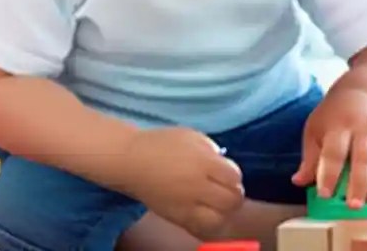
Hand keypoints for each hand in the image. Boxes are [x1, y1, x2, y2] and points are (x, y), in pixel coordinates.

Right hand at [123, 127, 244, 238]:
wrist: (132, 161)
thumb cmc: (163, 144)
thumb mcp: (193, 137)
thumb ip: (213, 152)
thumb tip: (226, 168)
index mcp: (203, 163)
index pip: (234, 177)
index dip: (234, 175)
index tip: (226, 172)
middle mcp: (197, 186)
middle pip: (231, 200)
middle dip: (234, 194)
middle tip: (226, 189)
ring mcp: (186, 205)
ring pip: (219, 220)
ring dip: (223, 212)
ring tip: (216, 203)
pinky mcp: (175, 218)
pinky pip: (199, 228)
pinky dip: (207, 222)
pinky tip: (204, 211)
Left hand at [292, 87, 366, 208]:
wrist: (363, 92)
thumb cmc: (334, 115)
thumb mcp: (315, 129)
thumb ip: (309, 158)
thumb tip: (298, 181)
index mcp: (337, 124)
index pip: (333, 152)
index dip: (328, 174)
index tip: (324, 194)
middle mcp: (360, 126)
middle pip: (360, 158)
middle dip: (356, 184)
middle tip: (350, 206)